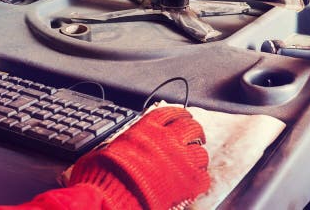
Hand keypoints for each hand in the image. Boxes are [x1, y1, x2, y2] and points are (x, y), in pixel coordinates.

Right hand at [69, 107, 209, 209]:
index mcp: (148, 128)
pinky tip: (192, 183)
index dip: (180, 115)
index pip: (172, 113)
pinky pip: (203, 177)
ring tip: (194, 163)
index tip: (183, 118)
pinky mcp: (188, 181)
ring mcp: (180, 159)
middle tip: (194, 139)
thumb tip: (115, 148)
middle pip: (192, 128)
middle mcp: (167, 139)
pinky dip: (199, 180)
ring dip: (197, 157)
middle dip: (194, 133)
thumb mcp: (110, 149)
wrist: (113, 196)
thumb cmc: (105, 175)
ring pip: (201, 152)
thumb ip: (122, 144)